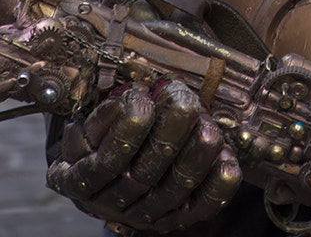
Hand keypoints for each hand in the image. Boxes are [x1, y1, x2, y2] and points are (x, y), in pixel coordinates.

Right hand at [47, 78, 239, 232]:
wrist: (106, 182)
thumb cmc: (100, 141)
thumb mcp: (85, 127)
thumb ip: (102, 116)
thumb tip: (129, 98)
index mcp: (82, 181)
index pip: (106, 161)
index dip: (127, 127)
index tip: (142, 95)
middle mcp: (114, 203)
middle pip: (145, 172)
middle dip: (169, 129)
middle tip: (182, 98)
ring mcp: (147, 214)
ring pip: (176, 187)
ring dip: (196, 152)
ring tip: (206, 123)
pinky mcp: (178, 217)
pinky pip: (204, 205)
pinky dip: (218, 182)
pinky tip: (226, 158)